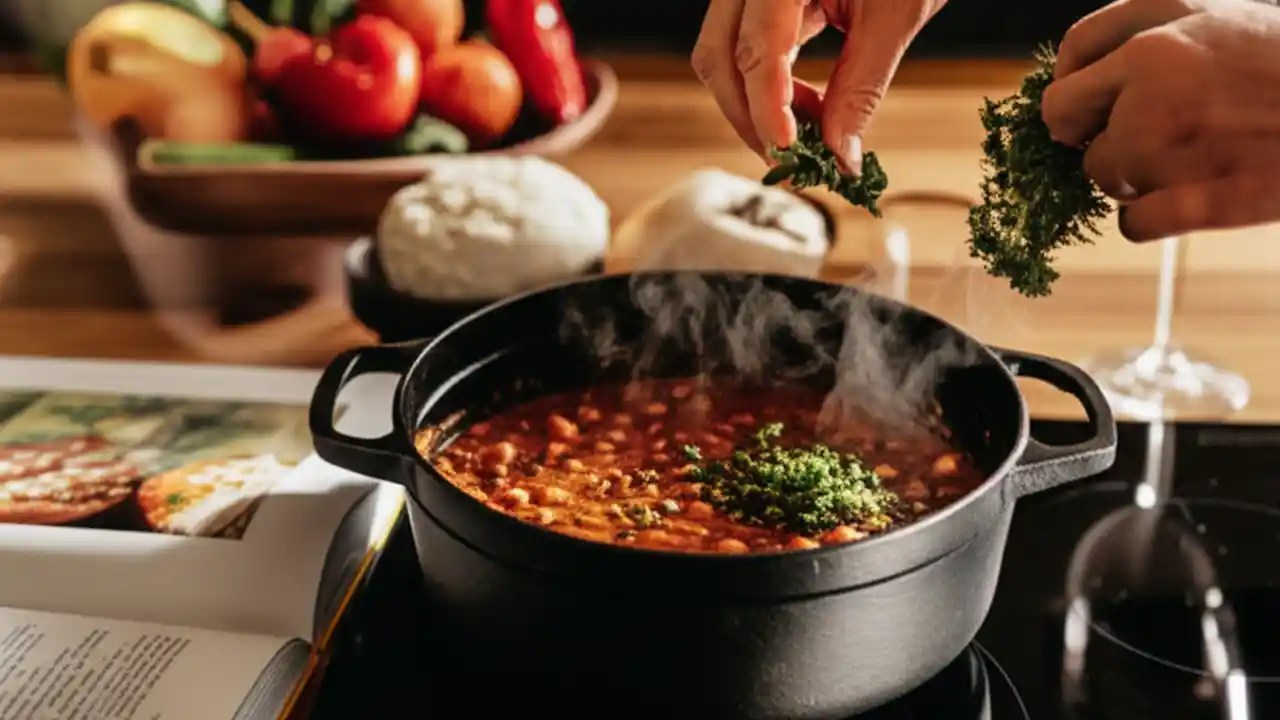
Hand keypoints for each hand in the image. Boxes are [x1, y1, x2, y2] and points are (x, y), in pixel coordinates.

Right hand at [692, 0, 946, 172]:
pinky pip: (746, 47)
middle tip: (791, 159)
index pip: (756, 46)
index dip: (767, 107)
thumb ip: (862, 86)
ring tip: (808, 133)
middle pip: (718, 56)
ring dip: (756, 106)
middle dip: (749, 117)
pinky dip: (770, 86)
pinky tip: (805, 106)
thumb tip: (838, 154)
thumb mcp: (896, 15)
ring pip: (723, 56)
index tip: (788, 152)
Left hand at [1042, 0, 1279, 240]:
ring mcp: (1174, 138)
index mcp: (1163, 21)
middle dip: (1092, 134)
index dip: (1071, 88)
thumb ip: (1159, 30)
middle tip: (1132, 142)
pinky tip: (1186, 201)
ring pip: (1101, 175)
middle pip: (1065, 120)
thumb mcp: (1231, 14)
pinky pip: (1132, 224)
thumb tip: (1088, 73)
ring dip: (1133, 177)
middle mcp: (1156, 73)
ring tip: (1195, 158)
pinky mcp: (1203, 195)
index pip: (1072, 58)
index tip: (1082, 109)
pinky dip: (1150, 220)